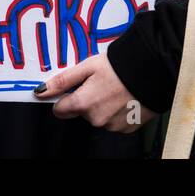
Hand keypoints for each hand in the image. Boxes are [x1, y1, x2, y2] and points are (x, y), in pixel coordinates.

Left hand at [33, 54, 156, 132]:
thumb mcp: (87, 67)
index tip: (75, 87)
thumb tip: (40, 92)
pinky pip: (113, 121)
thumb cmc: (120, 66)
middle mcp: (96, 120)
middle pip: (81, 112)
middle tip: (100, 82)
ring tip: (115, 88)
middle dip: (86, 99)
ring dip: (102, 105)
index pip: (59, 110)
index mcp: (83, 104)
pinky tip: (124, 97)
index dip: (65, 97)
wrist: (153, 72)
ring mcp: (112, 126)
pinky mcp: (126, 129)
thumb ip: (63, 81)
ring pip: (98, 117)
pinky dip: (116, 111)